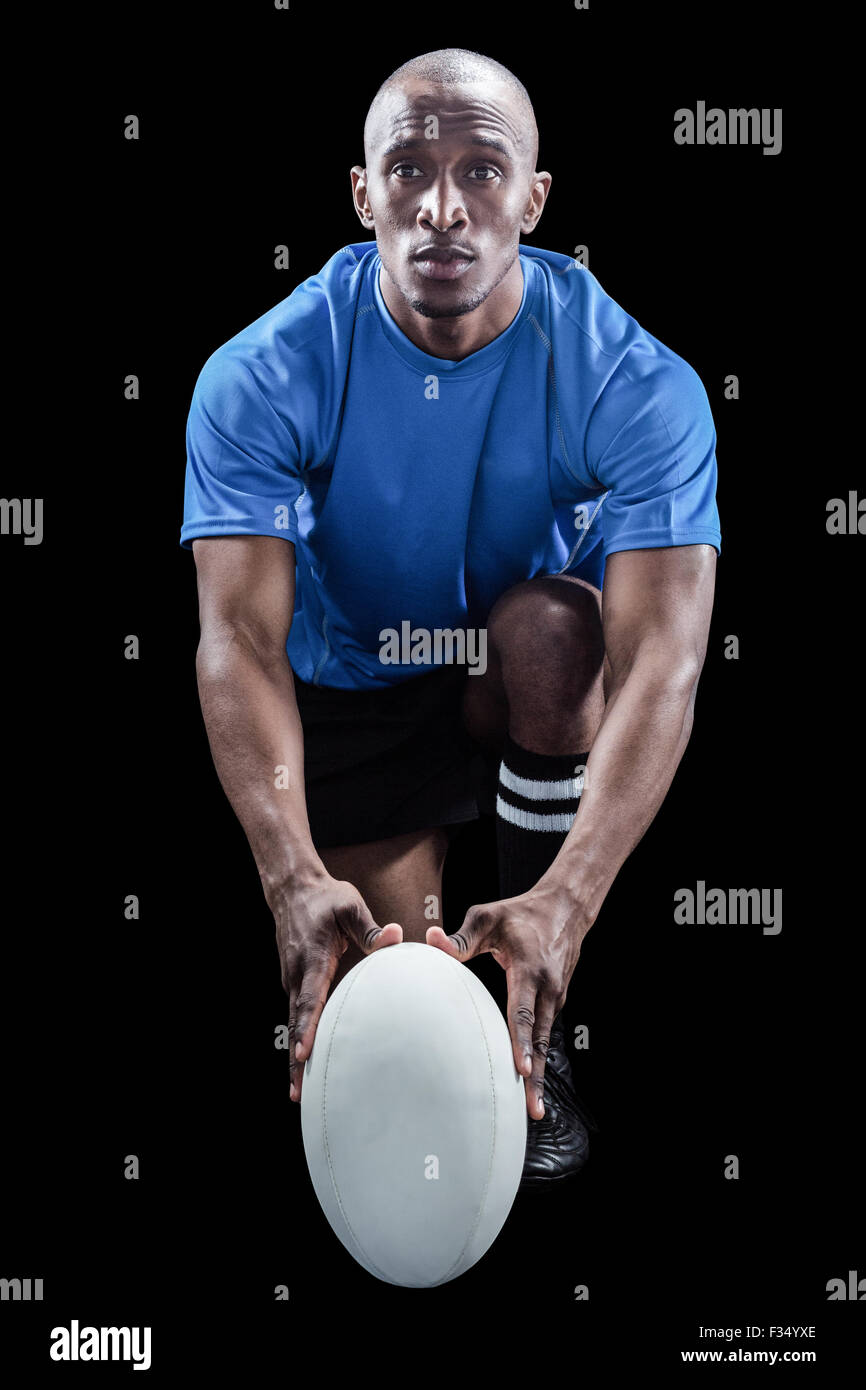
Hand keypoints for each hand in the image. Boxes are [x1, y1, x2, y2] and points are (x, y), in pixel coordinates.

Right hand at [269, 869, 401, 1102]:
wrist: (292, 888)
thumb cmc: (324, 897)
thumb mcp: (349, 906)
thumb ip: (370, 927)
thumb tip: (396, 936)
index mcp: (312, 960)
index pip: (309, 1001)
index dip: (307, 1029)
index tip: (304, 1055)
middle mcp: (297, 974)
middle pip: (296, 1023)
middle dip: (295, 1060)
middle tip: (298, 1093)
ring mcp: (292, 978)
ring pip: (293, 1022)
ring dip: (294, 1055)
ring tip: (298, 1090)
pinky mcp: (294, 979)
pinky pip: (295, 1013)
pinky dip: (297, 1037)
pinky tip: (303, 1059)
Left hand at [426, 880, 589, 1118]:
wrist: (565, 909)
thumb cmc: (522, 913)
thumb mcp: (489, 916)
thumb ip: (461, 936)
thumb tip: (430, 941)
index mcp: (531, 970)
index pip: (523, 1012)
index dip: (520, 1042)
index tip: (521, 1070)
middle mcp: (548, 989)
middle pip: (538, 1039)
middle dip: (536, 1076)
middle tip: (532, 1109)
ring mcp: (555, 998)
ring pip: (543, 1042)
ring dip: (539, 1074)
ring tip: (533, 1107)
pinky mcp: (554, 1003)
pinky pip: (543, 1034)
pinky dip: (537, 1058)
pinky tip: (530, 1081)